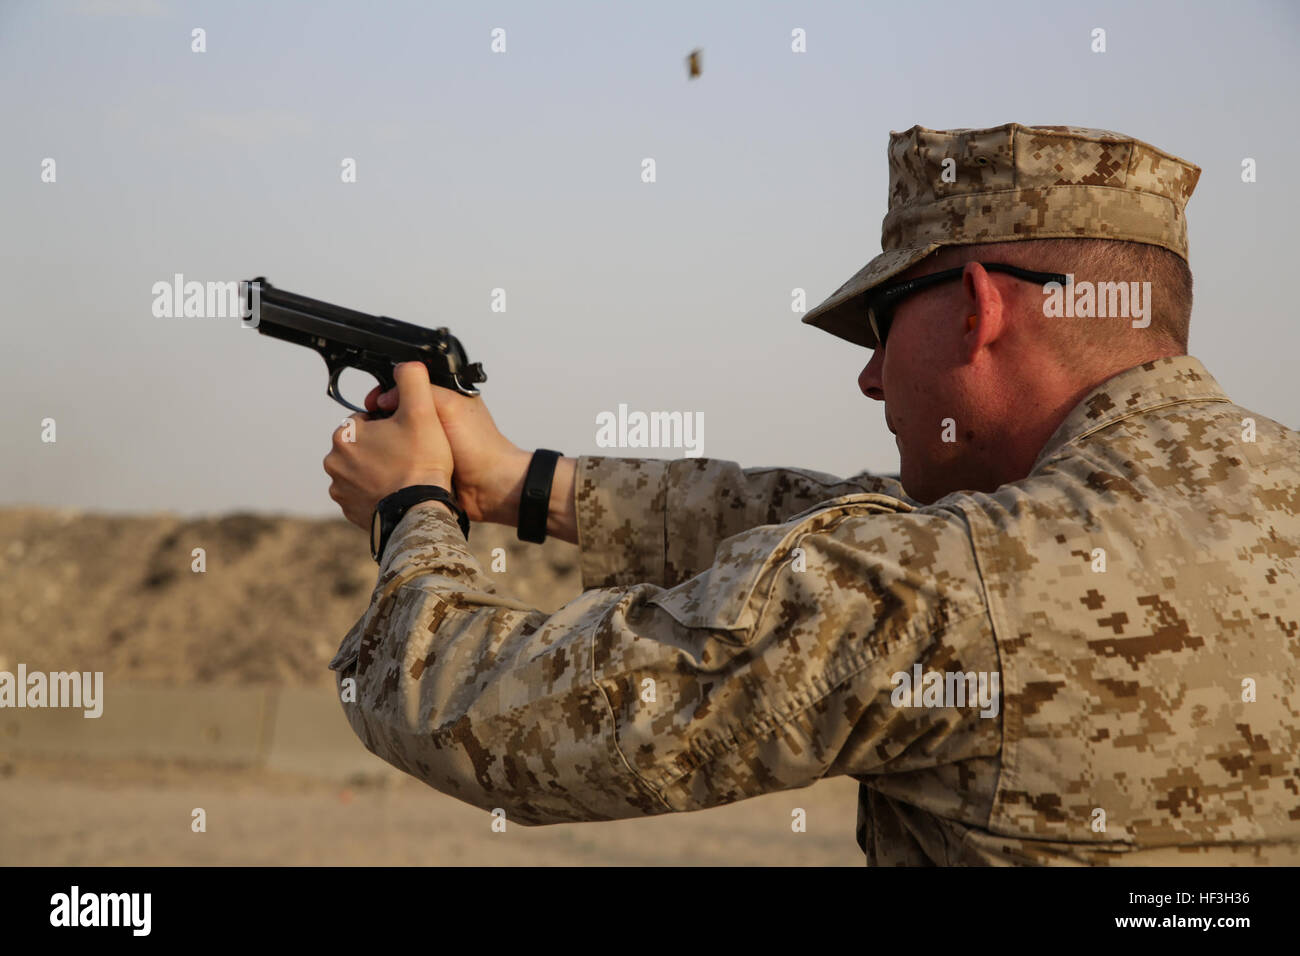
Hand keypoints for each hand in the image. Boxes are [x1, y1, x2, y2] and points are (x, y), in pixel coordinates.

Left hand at [324, 362, 453, 529]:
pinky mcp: (350, 510)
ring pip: (363, 470)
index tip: (409, 436)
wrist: (420, 511)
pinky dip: (378, 492)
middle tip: (410, 455)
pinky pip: (364, 494)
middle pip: (365, 445)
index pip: (368, 420)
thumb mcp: (422, 410)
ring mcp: (340, 489)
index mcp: (346, 434)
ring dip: (380, 470)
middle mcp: (335, 462)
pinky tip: (397, 493)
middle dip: (384, 447)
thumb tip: (406, 366)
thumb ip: (412, 380)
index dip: (392, 424)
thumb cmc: (421, 462)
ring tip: (405, 476)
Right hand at [364, 374, 529, 524]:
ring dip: (385, 440)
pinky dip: (389, 459)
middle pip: (397, 412)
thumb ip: (420, 390)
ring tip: (374, 443)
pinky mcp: (423, 464)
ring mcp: (428, 443)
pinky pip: (398, 458)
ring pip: (395, 436)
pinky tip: (382, 461)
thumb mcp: (449, 405)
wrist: (491, 487)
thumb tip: (388, 394)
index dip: (388, 391)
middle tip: (370, 424)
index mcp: (443, 399)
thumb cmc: (479, 446)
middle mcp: (434, 419)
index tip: (374, 402)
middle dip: (382, 417)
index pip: (407, 386)